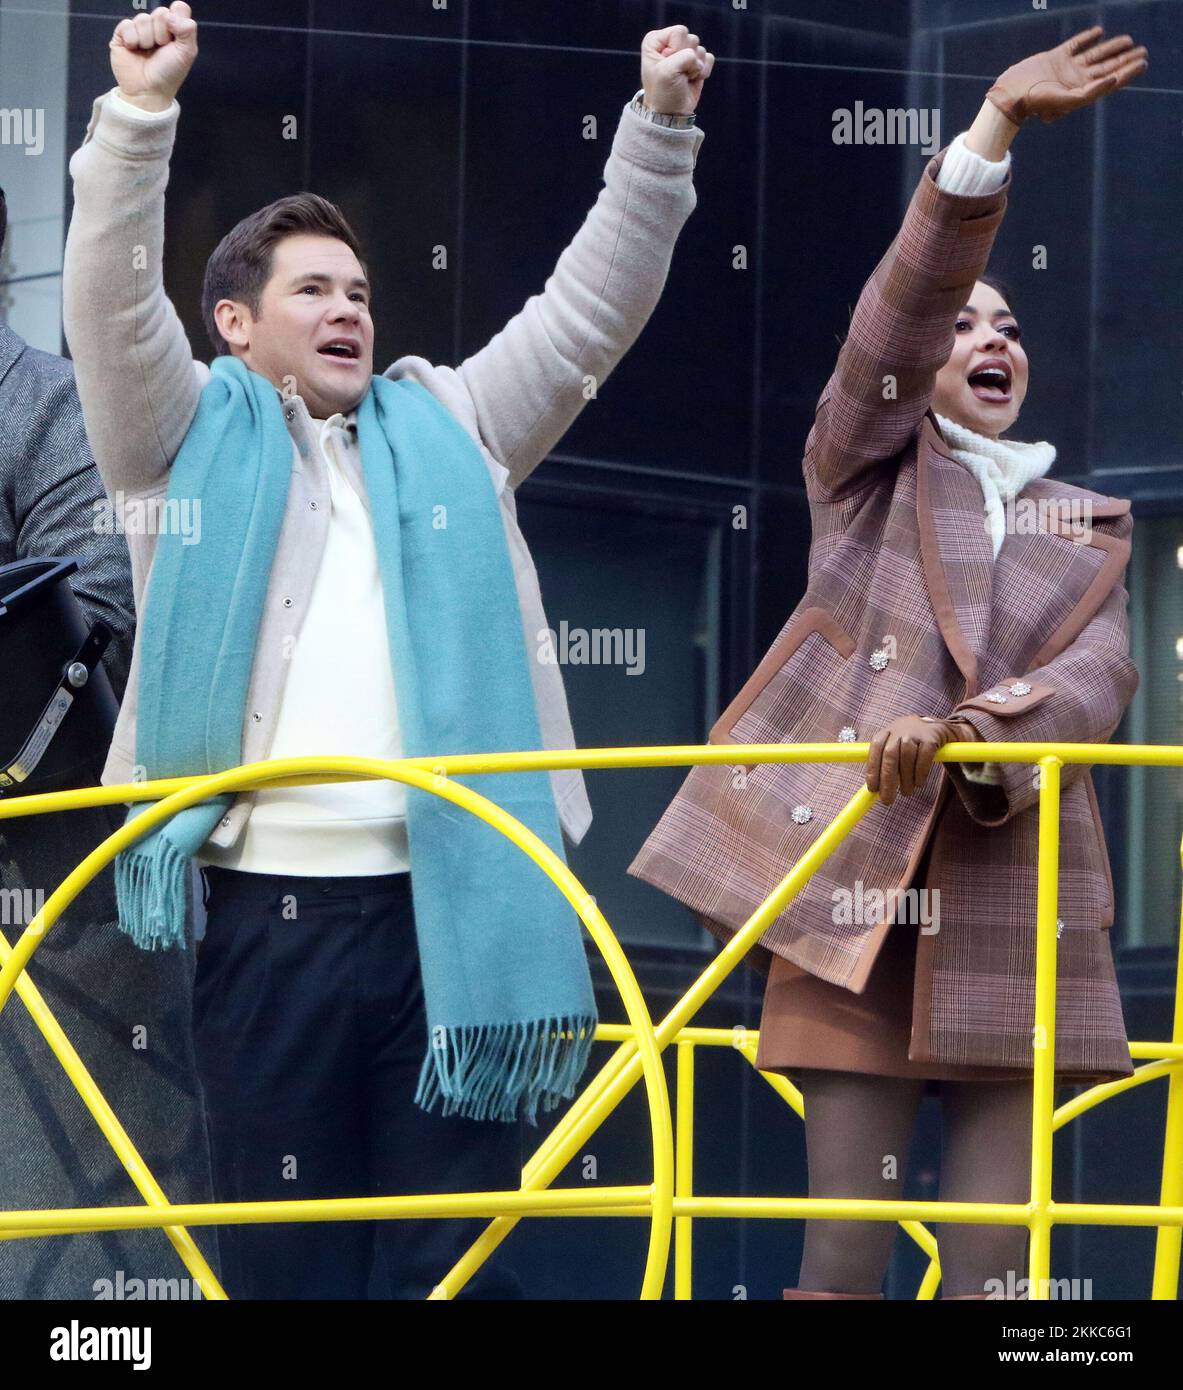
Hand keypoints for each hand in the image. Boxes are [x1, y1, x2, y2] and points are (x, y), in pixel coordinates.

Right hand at [110, 2, 197, 107]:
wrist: (148, 90)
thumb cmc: (168, 73)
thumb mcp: (186, 53)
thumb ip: (187, 30)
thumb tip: (171, 14)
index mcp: (175, 29)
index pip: (178, 8)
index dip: (177, 20)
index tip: (176, 36)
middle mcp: (158, 26)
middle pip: (161, 12)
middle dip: (162, 33)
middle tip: (161, 49)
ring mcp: (140, 29)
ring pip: (143, 18)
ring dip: (147, 39)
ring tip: (147, 52)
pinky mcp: (123, 33)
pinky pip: (127, 24)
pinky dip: (132, 39)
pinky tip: (134, 50)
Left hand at [640, 24, 714, 115]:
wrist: (670, 113)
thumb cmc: (663, 93)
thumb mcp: (667, 71)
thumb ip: (685, 56)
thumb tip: (699, 59)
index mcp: (655, 41)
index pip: (679, 32)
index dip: (677, 51)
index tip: (668, 67)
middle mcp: (669, 43)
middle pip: (691, 39)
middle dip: (687, 60)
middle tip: (677, 74)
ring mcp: (683, 52)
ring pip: (700, 49)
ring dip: (695, 68)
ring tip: (683, 78)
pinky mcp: (696, 62)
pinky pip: (709, 58)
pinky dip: (703, 71)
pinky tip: (693, 80)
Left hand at [865, 715, 978, 806]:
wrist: (939, 728)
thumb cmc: (912, 742)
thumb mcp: (895, 744)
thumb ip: (885, 762)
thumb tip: (876, 789)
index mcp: (887, 732)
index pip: (875, 750)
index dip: (872, 770)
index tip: (873, 789)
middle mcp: (899, 730)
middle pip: (890, 756)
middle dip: (887, 781)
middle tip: (887, 800)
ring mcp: (916, 732)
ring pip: (907, 758)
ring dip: (906, 780)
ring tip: (906, 792)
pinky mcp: (931, 738)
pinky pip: (924, 759)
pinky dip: (920, 774)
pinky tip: (919, 783)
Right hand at [986, 25, 1146, 125]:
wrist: (1012, 94)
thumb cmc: (1036, 102)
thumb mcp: (1065, 101)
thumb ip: (1089, 93)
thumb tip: (1113, 80)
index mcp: (1081, 91)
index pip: (1111, 81)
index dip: (1128, 72)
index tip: (1142, 62)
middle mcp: (1077, 80)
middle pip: (1107, 67)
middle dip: (1125, 59)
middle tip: (1143, 51)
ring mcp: (1067, 68)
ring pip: (1095, 55)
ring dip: (1111, 47)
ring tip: (1128, 40)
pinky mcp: (1055, 57)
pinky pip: (1075, 45)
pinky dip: (1087, 38)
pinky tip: (1099, 32)